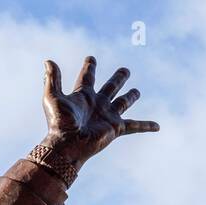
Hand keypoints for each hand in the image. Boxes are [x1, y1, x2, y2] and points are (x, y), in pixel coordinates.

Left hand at [39, 56, 158, 171]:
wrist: (66, 145)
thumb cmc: (59, 123)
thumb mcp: (53, 97)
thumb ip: (52, 79)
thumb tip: (48, 60)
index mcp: (83, 96)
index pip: (87, 78)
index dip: (90, 68)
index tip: (91, 58)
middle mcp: (97, 104)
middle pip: (110, 87)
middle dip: (117, 79)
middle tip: (125, 70)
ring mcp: (107, 116)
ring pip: (123, 102)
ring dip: (130, 97)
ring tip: (136, 91)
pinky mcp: (115, 127)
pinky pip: (135, 126)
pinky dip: (146, 126)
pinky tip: (157, 127)